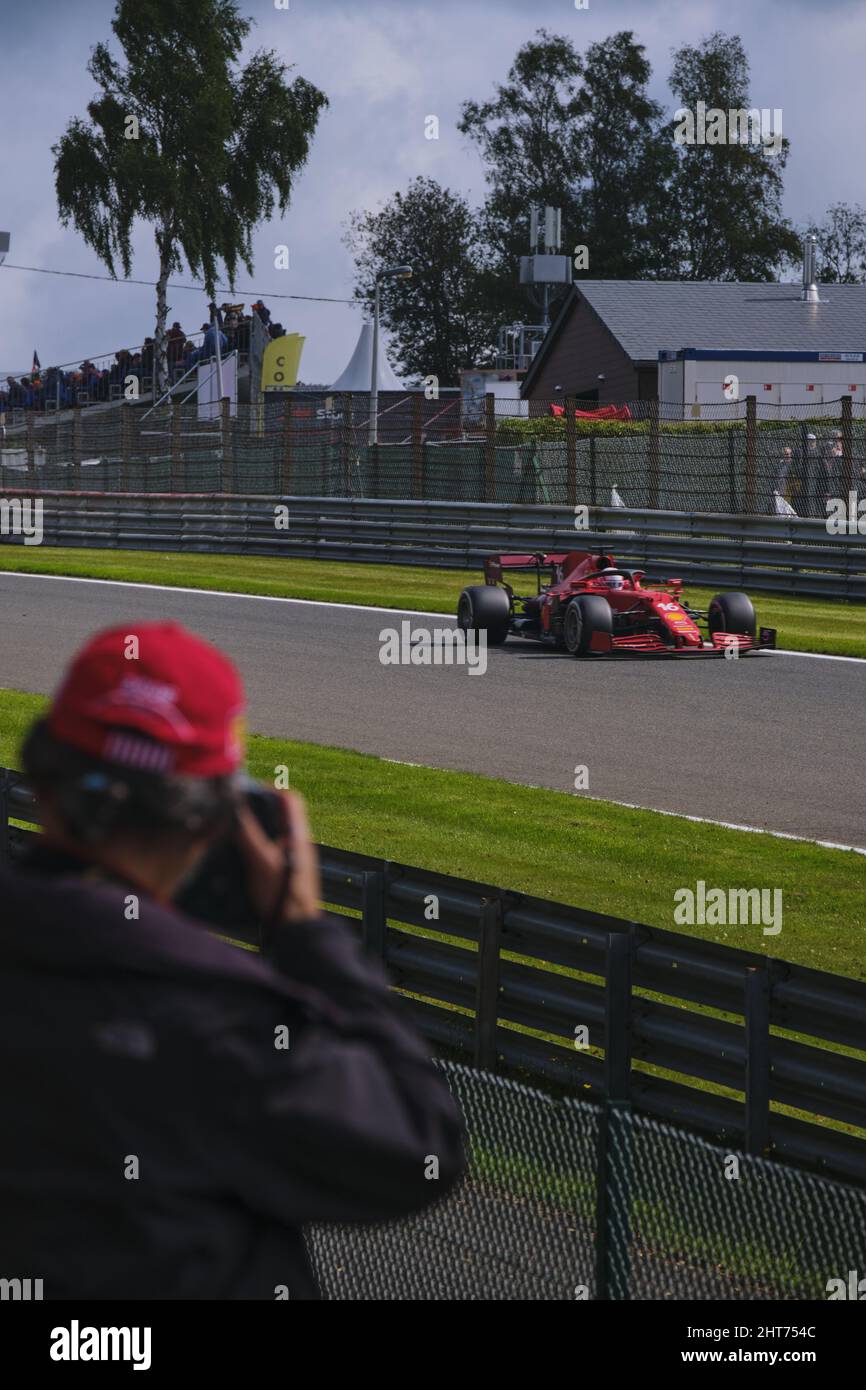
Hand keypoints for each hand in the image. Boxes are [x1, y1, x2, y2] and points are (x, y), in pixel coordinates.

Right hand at [235, 789, 320, 925]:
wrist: (297, 930)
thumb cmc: (285, 897)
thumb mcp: (261, 861)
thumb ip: (248, 834)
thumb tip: (234, 808)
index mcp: (297, 835)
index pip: (291, 799)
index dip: (271, 790)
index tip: (249, 793)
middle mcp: (297, 844)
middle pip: (279, 815)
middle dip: (257, 811)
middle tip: (236, 813)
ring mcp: (292, 859)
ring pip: (273, 834)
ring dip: (254, 831)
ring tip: (233, 833)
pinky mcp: (284, 873)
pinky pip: (269, 852)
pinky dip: (255, 849)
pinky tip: (239, 858)